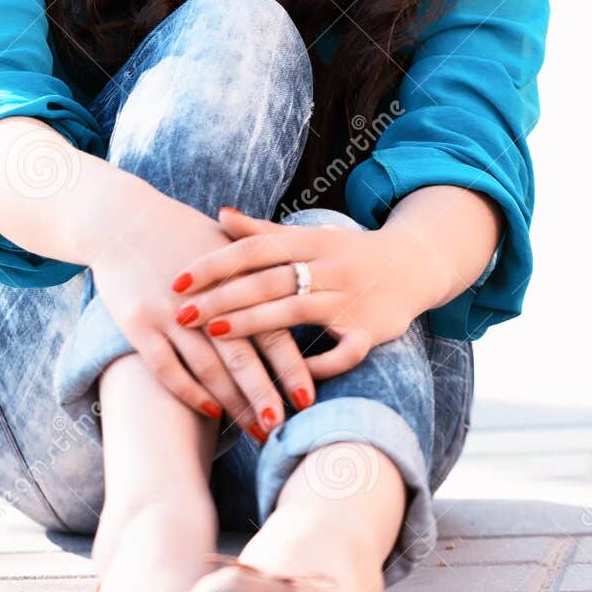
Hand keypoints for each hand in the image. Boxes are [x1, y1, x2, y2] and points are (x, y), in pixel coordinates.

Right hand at [88, 190, 315, 440]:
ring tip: (256, 431)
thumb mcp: (226, 243)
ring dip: (233, 403)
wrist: (121, 221)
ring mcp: (168, 312)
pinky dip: (189, 392)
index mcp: (233, 276)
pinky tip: (210, 412)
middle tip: (284, 428)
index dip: (289, 365)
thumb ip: (262, 271)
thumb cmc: (181, 233)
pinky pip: (166, 367)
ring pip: (207, 367)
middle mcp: (204, 297)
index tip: (308, 400)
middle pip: (241, 353)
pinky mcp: (137, 324)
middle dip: (264, 394)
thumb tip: (304, 293)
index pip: (269, 327)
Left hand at [169, 205, 419, 379]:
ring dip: (253, 323)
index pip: (254, 248)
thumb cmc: (346, 253)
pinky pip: (344, 351)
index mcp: (310, 241)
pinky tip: (288, 377)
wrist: (414, 264)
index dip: (214, 263)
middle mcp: (330, 266)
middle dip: (222, 297)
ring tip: (213, 334)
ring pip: (296, 311)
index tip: (177, 280)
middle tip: (182, 313)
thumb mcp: (309, 237)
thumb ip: (263, 231)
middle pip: (269, 280)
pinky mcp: (372, 330)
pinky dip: (319, 363)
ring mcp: (351, 298)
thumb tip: (220, 214)